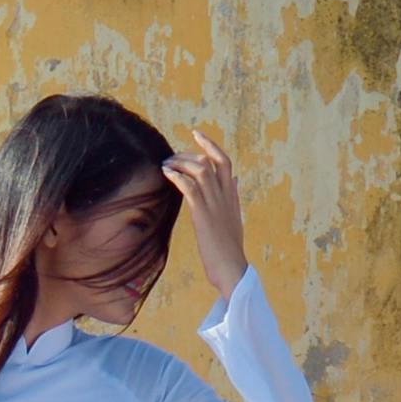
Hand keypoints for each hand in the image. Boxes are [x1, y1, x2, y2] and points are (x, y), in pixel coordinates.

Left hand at [160, 129, 250, 291]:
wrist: (231, 268)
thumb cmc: (228, 248)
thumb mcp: (233, 218)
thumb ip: (232, 197)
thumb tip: (234, 181)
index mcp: (231, 196)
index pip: (224, 162)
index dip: (211, 146)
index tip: (197, 134)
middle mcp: (225, 196)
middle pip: (212, 161)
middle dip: (190, 153)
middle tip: (172, 156)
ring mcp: (215, 204)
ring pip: (201, 170)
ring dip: (181, 163)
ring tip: (166, 164)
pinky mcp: (203, 214)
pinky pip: (191, 187)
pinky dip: (178, 176)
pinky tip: (166, 173)